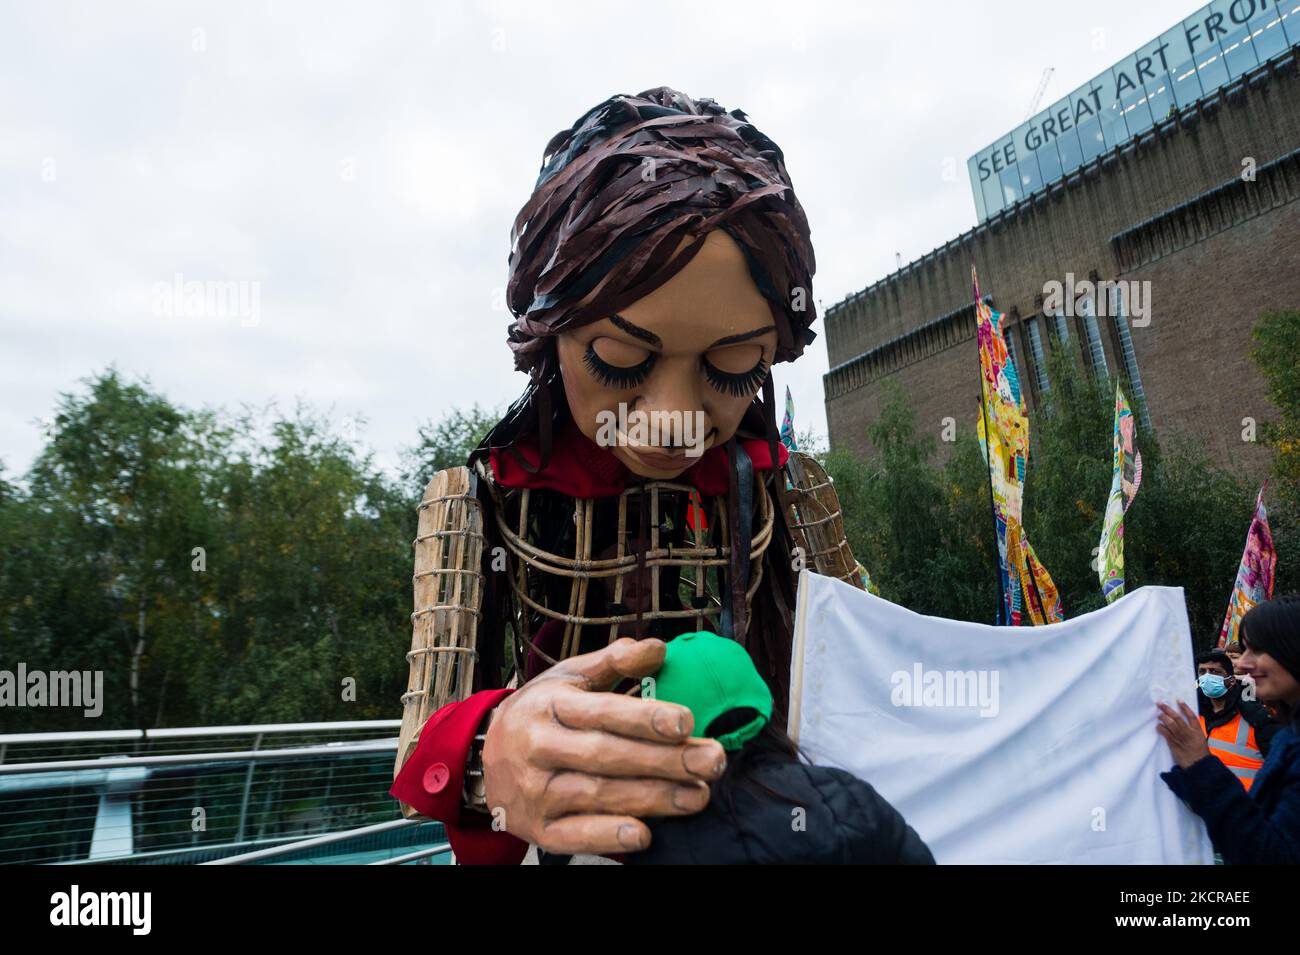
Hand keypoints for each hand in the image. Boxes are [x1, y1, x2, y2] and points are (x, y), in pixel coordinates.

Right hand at [481, 637, 725, 855]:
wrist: (483, 757)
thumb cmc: (540, 713)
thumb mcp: (568, 677)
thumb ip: (614, 661)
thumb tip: (659, 648)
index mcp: (551, 705)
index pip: (603, 711)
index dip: (645, 717)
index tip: (687, 722)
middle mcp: (540, 747)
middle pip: (608, 755)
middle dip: (665, 760)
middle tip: (713, 761)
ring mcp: (537, 791)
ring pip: (598, 795)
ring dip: (653, 798)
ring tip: (699, 796)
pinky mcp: (539, 828)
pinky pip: (574, 836)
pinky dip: (608, 836)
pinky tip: (644, 835)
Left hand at [1156, 700, 1211, 768]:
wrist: (1199, 765)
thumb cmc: (1201, 754)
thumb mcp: (1201, 740)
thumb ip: (1193, 731)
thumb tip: (1184, 722)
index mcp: (1198, 731)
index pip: (1191, 716)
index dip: (1185, 707)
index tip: (1178, 700)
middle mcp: (1189, 733)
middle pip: (1177, 718)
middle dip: (1167, 709)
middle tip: (1160, 704)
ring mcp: (1181, 738)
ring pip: (1170, 724)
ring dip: (1163, 717)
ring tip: (1159, 714)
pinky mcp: (1174, 744)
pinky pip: (1166, 733)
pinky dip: (1161, 728)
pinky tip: (1158, 726)